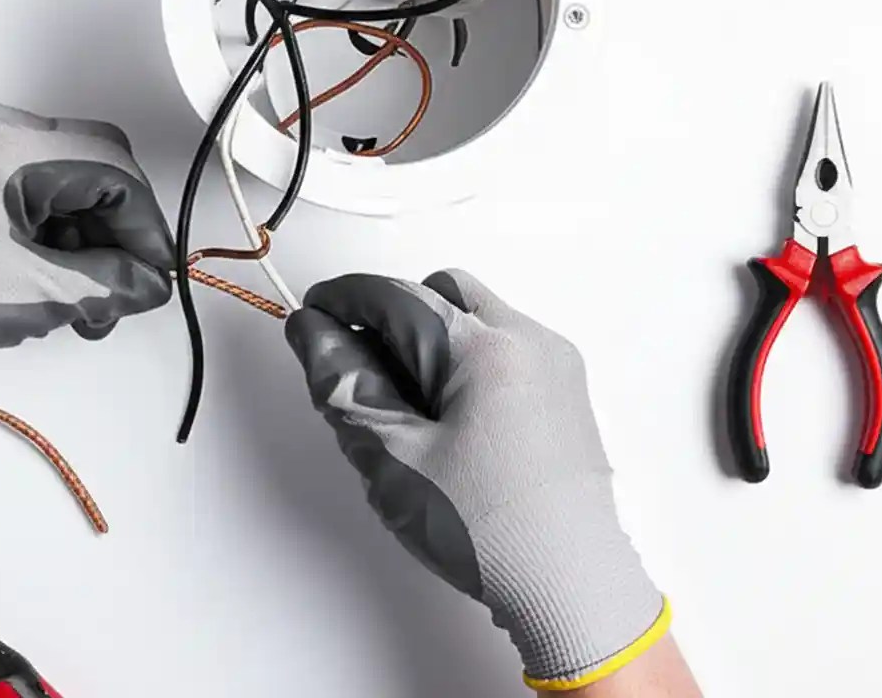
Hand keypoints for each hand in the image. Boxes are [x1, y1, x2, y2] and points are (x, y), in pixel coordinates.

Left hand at [0, 97, 173, 375]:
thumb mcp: (23, 298)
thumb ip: (105, 287)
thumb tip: (149, 282)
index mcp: (3, 148)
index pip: (114, 173)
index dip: (146, 230)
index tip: (151, 275)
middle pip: (92, 166)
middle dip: (114, 232)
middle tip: (117, 288)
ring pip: (59, 174)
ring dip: (78, 234)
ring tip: (71, 296)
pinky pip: (20, 180)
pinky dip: (41, 225)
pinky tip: (37, 273)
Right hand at [284, 269, 668, 690]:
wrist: (572, 588)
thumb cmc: (488, 532)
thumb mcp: (393, 458)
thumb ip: (343, 384)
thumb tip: (312, 332)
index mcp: (485, 349)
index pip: (394, 296)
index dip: (342, 299)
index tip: (309, 315)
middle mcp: (529, 341)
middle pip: (441, 293)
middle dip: (390, 316)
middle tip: (355, 366)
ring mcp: (554, 366)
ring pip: (475, 320)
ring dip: (428, 340)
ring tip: (401, 408)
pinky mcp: (564, 395)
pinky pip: (504, 352)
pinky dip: (463, 364)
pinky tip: (444, 421)